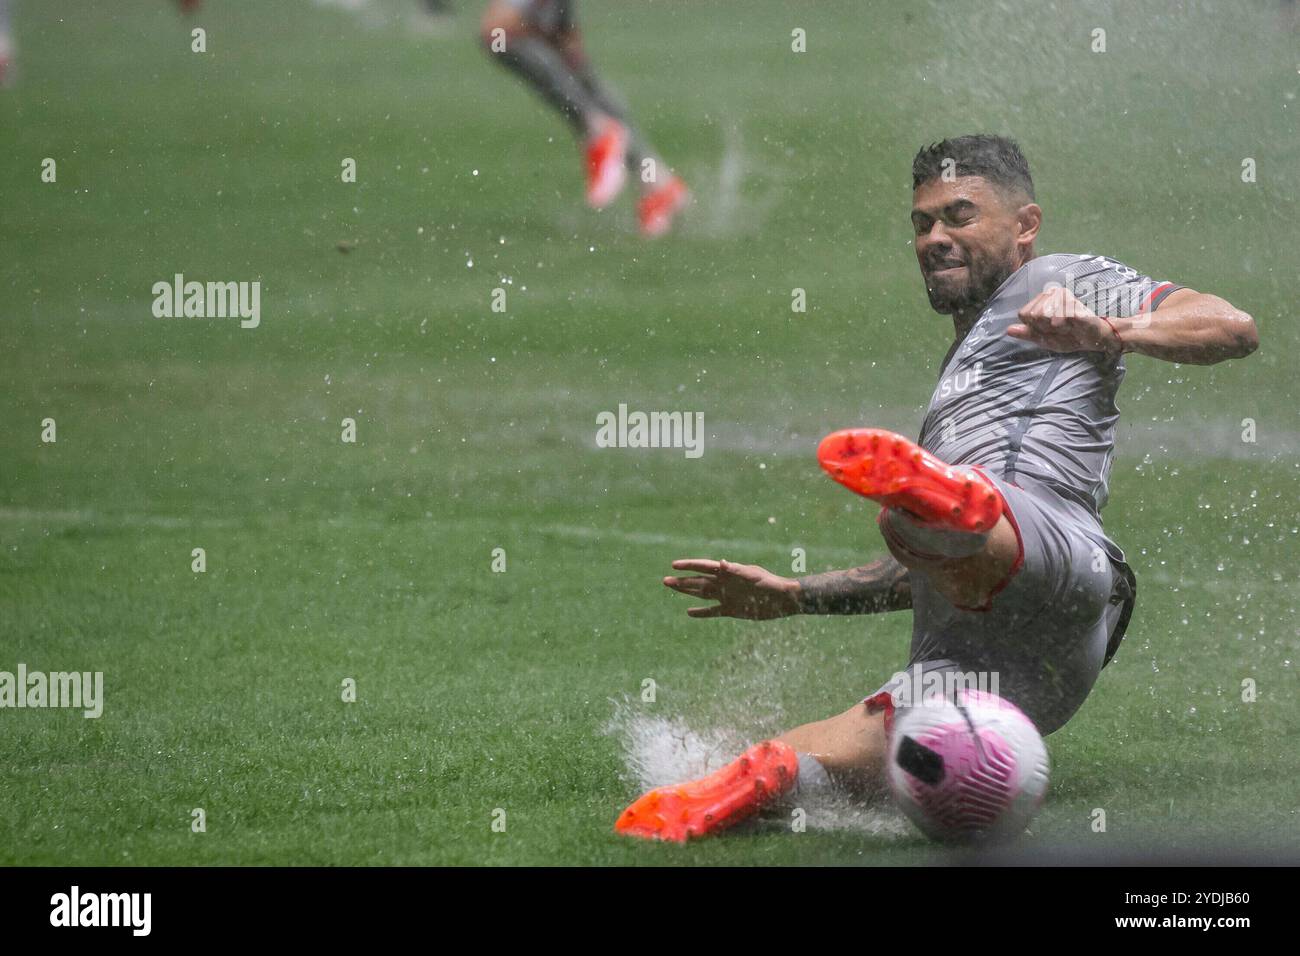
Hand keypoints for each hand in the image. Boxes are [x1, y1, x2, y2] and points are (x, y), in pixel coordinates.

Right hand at [663, 558, 801, 619]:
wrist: (783, 600)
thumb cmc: (771, 584)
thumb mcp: (753, 575)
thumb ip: (736, 570)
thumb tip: (720, 562)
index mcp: (728, 572)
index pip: (704, 567)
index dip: (689, 566)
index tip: (674, 565)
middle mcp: (724, 583)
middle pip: (698, 581)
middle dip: (682, 581)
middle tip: (664, 580)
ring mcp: (726, 596)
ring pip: (702, 594)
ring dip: (687, 591)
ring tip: (672, 588)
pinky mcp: (731, 610)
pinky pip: (713, 611)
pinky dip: (702, 612)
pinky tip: (689, 612)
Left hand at [1008, 286, 1122, 355]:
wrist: (1094, 339)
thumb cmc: (1070, 337)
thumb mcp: (1045, 339)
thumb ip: (1027, 334)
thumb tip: (1008, 330)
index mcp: (1041, 300)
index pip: (1024, 314)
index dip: (1035, 327)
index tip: (1048, 329)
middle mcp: (1051, 293)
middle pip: (1033, 315)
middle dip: (1045, 327)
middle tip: (1060, 328)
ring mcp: (1063, 296)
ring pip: (1044, 315)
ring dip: (1057, 327)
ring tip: (1068, 326)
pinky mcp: (1074, 302)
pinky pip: (1059, 316)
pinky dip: (1065, 325)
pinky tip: (1074, 324)